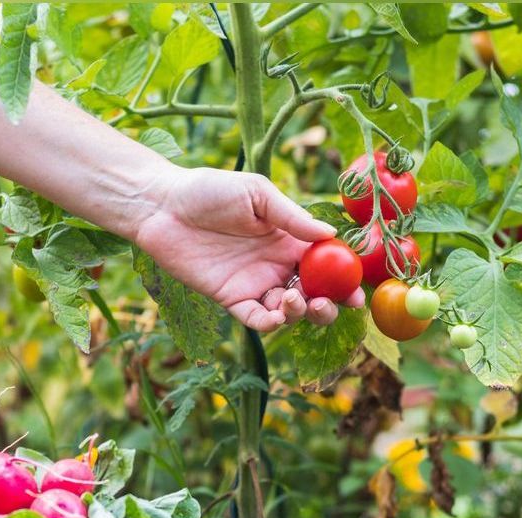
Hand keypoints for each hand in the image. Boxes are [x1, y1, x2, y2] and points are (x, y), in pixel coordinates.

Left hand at [132, 167, 363, 331]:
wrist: (163, 205)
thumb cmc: (210, 190)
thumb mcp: (257, 194)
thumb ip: (292, 217)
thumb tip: (330, 235)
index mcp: (290, 240)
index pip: (327, 265)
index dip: (344, 280)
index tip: (357, 291)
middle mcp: (277, 265)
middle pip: (314, 294)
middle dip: (328, 305)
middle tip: (328, 303)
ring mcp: (255, 284)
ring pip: (288, 312)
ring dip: (300, 313)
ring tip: (293, 299)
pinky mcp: (231, 299)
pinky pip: (256, 320)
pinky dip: (270, 323)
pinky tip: (276, 315)